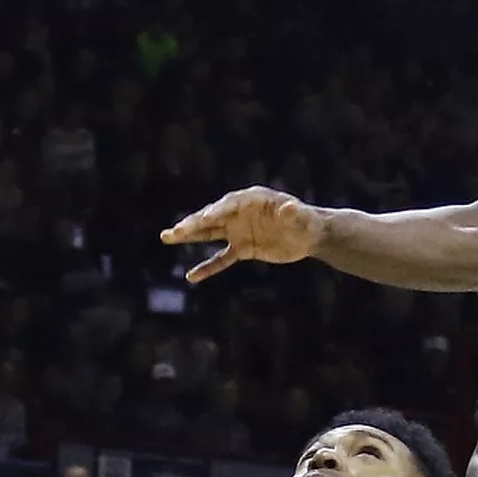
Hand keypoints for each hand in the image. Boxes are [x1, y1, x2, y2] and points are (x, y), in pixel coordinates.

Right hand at [160, 186, 328, 283]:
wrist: (310, 235)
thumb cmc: (306, 221)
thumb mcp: (302, 217)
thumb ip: (293, 213)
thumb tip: (289, 209)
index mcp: (250, 200)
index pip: (228, 205)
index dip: (216, 212)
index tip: (202, 219)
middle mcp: (239, 213)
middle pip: (212, 218)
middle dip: (193, 224)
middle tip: (173, 232)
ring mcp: (238, 231)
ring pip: (209, 234)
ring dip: (189, 237)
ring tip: (167, 237)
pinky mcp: (242, 248)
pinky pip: (222, 259)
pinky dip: (208, 267)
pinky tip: (192, 277)